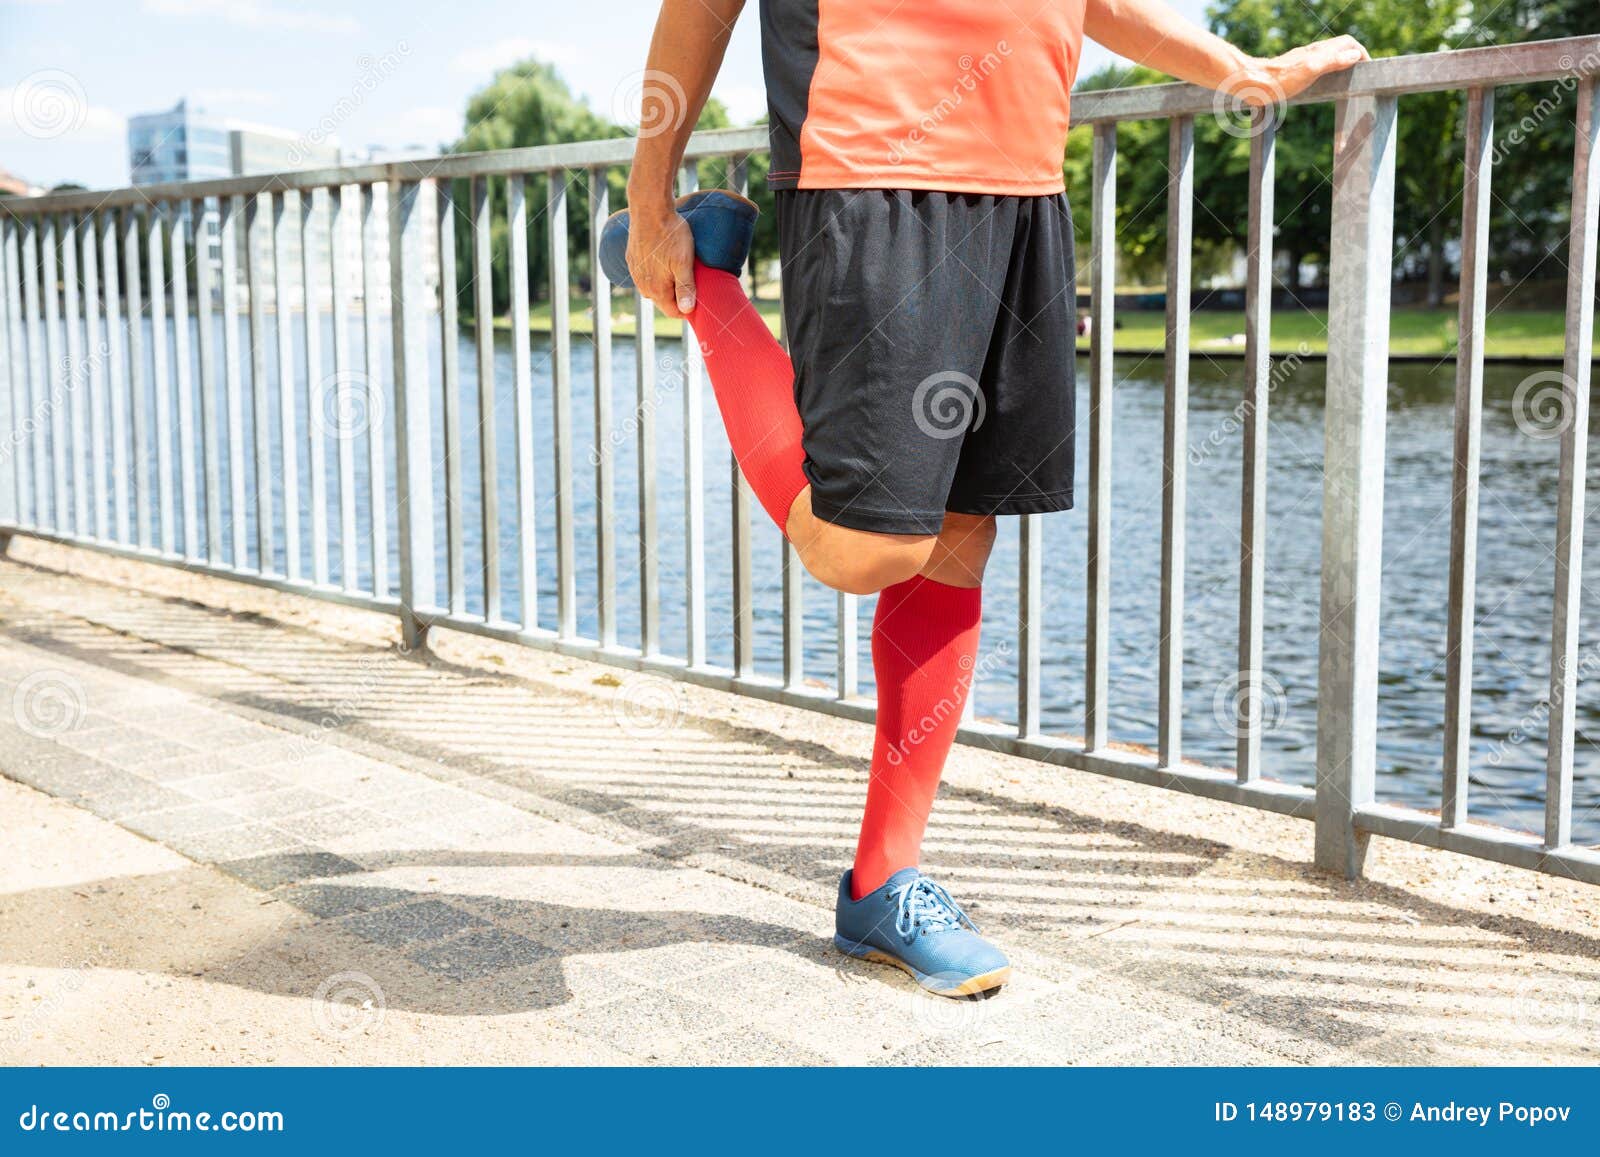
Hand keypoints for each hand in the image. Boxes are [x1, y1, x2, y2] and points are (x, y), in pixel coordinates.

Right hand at [626, 203, 696, 319]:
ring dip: (666, 285)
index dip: (687, 311)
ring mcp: (635, 271)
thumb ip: (685, 287)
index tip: (699, 303)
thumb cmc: (671, 234)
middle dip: (677, 298)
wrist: (650, 209)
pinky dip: (655, 273)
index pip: (673, 311)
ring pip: (653, 287)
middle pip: (662, 301)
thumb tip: (687, 310)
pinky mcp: (632, 259)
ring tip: (679, 273)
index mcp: (656, 289)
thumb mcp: (684, 262)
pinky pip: (645, 274)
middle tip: (693, 286)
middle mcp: (642, 284)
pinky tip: (664, 262)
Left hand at [1250, 35, 1368, 101]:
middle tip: (1361, 72)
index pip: (1348, 43)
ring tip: (1348, 77)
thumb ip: (1332, 61)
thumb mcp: (1309, 71)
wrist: (1251, 83)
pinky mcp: (1293, 69)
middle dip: (1354, 55)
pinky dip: (1328, 69)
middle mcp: (1312, 52)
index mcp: (1318, 52)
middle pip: (1340, 47)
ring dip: (1342, 62)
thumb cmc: (1278, 80)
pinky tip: (1323, 82)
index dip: (1361, 52)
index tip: (1368, 67)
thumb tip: (1354, 55)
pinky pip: (1317, 64)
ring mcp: (1302, 60)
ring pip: (1328, 55)